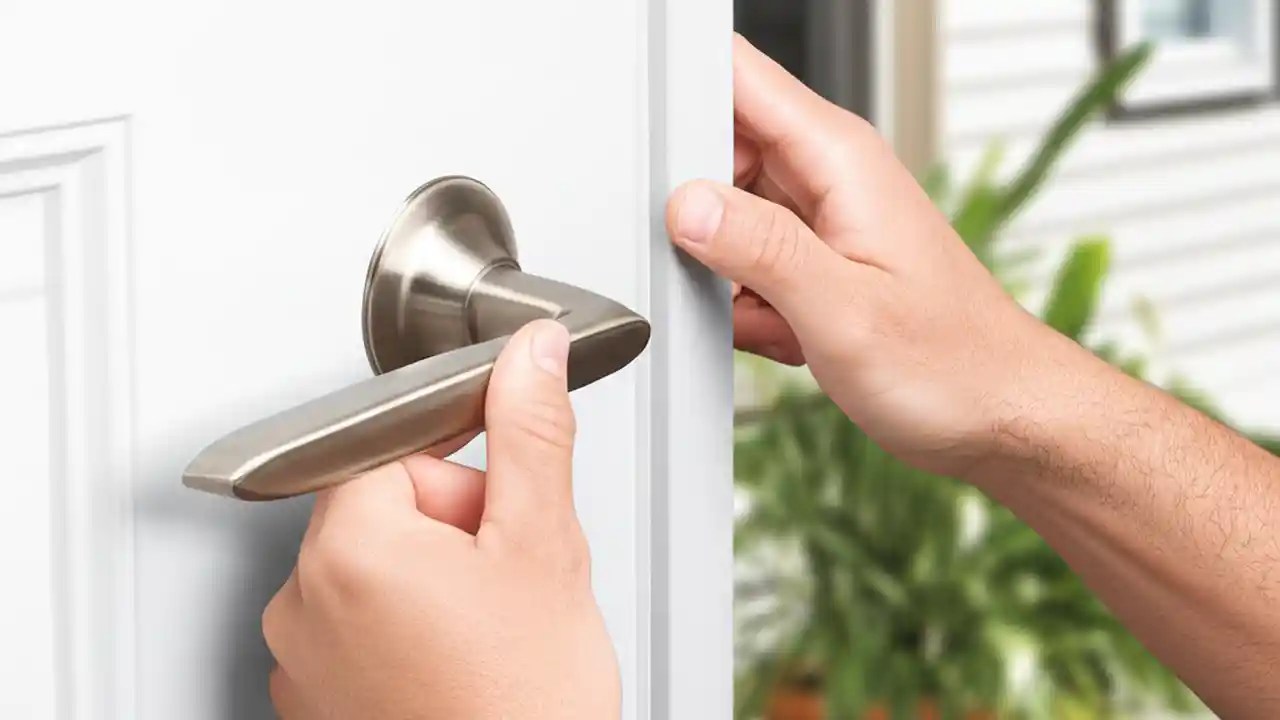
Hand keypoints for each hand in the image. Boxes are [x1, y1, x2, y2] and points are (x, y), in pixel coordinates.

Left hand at [262, 320, 620, 719]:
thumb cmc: (525, 700)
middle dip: (451, 523)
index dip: (462, 470)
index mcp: (349, 548)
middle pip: (381, 505)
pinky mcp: (314, 698)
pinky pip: (356, 624)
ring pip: (373, 566)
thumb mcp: (543, 545)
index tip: (498, 502)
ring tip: (485, 628)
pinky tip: (457, 660)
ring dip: (432, 576)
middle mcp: (301, 601)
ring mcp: (300, 656)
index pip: (392, 448)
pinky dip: (405, 627)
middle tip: (502, 577)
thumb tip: (529, 354)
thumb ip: (531, 433)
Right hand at [668, 35, 1091, 477]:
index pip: (740, 76)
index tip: (641, 138)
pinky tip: (787, 333)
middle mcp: (827, 176)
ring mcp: (817, 217)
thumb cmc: (953, 365)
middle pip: (714, 150)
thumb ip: (762, 250)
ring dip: (724, 271)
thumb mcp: (845, 312)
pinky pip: (743, 263)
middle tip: (723, 271)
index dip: (681, 91)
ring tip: (777, 314)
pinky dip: (746, 305)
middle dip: (692, 212)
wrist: (996, 416)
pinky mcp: (812, 260)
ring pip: (722, 215)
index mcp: (838, 159)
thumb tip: (688, 205)